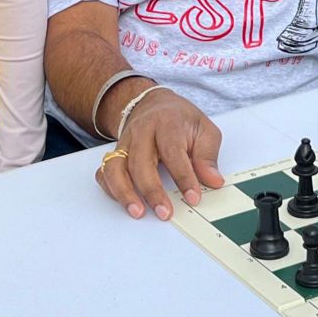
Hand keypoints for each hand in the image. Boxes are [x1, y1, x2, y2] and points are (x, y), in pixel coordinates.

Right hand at [94, 88, 224, 220]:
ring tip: (138, 212)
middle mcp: (141, 132)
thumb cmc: (180, 119)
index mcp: (167, 123)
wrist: (154, 104)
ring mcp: (125, 143)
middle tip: (165, 212)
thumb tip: (212, 181)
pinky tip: (123, 201)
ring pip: (116, 167)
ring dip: (124, 192)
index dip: (183, 177)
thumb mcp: (204, 129)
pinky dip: (110, 188)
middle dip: (152, 191)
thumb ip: (208, 156)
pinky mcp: (115, 154)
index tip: (193, 197)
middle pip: (140, 162)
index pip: (173, 152)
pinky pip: (104, 172)